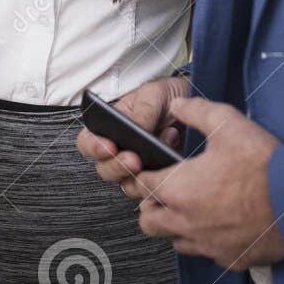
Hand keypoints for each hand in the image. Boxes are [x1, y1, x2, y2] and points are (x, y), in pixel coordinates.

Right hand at [76, 75, 185, 199]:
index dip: (93, 147)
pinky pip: (152, 189)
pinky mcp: (157, 178)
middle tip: (133, 159)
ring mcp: (139, 166)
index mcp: (109, 127)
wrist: (195, 107)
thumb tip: (136, 128)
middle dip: (117, 166)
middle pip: (105, 169)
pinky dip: (161, 177)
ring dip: (139, 176)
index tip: (108, 145)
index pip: (88, 142)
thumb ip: (143, 110)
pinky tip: (171, 154)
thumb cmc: (167, 97)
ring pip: (127, 184)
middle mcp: (120, 150)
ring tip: (155, 158)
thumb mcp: (154, 94)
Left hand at [136, 98, 283, 269]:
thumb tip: (178, 106)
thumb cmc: (265, 165)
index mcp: (178, 189)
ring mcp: (208, 245)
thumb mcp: (228, 124)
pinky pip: (207, 254)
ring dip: (178, 225)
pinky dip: (208, 241)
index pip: (142, 185)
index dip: (147, 174)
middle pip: (148, 221)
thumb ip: (196, 111)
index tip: (157, 170)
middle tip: (170, 191)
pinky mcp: (230, 259)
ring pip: (175, 241)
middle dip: (153, 205)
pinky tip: (222, 224)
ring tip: (195, 208)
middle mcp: (186, 222)